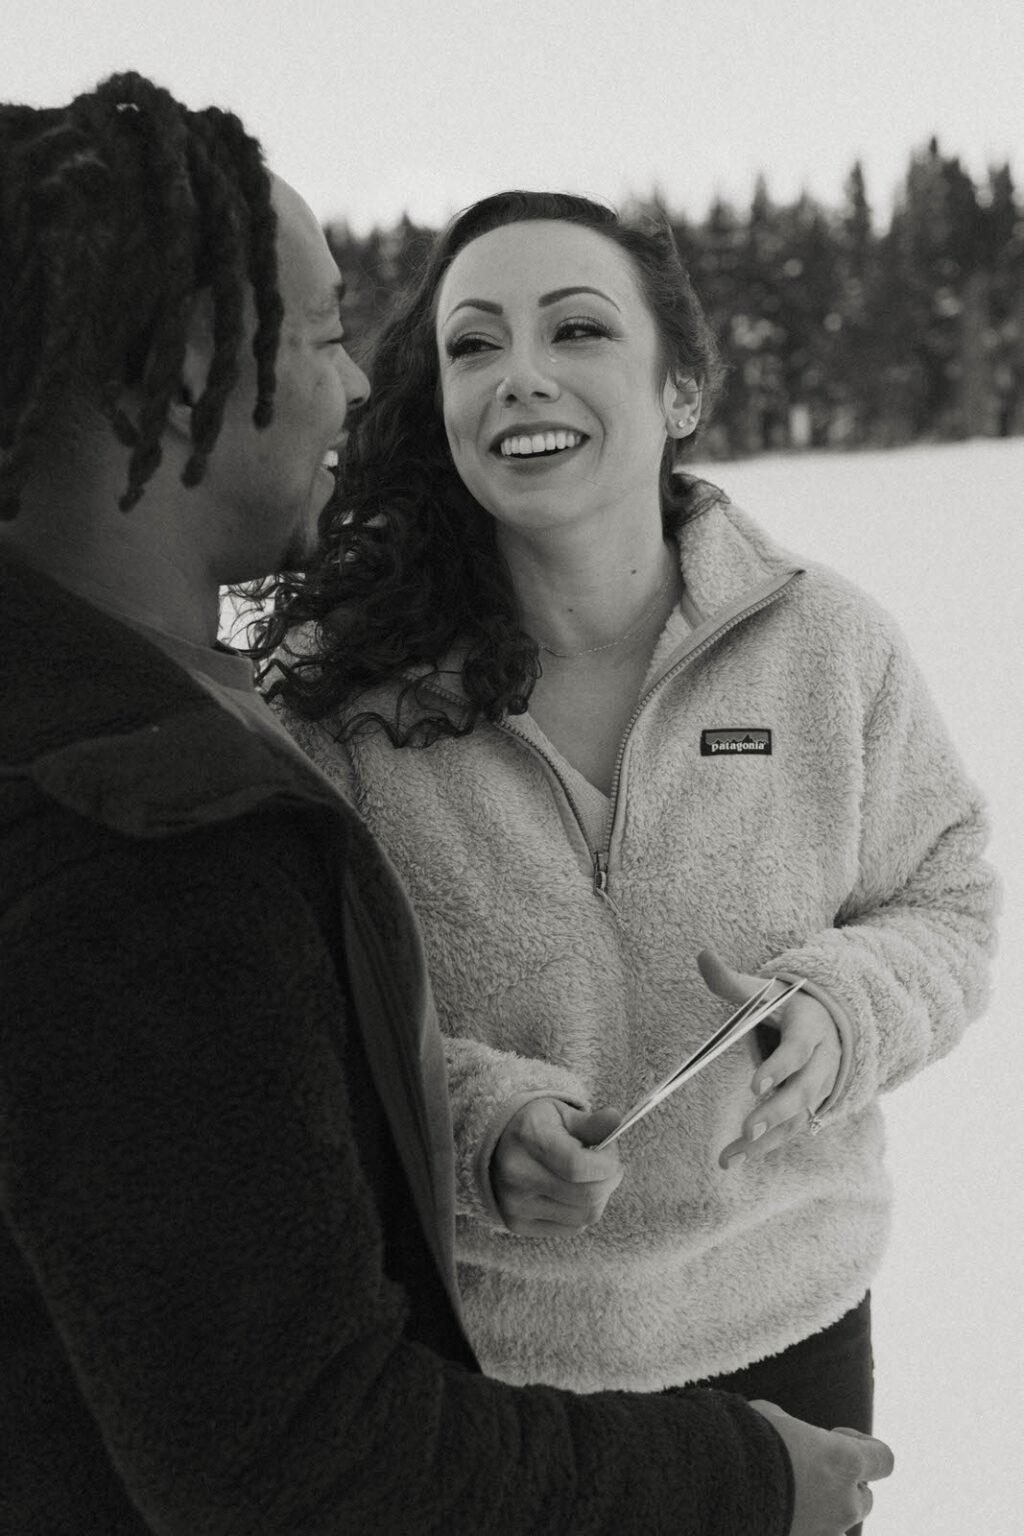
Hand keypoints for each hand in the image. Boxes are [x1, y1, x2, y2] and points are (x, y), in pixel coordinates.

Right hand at [490, 1099, 622, 1235]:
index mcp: (529, 1138)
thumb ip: (591, 1123)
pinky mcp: (516, 1223)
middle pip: (587, 1196)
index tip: (611, 1151)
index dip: (607, 1163)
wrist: (493, 1144)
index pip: (578, 1166)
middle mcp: (517, 1175)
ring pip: (584, 1217)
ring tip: (590, 1178)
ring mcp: (514, 1204)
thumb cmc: (535, 1126)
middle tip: (609, 1166)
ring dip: (598, 1197)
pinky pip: (571, 1228)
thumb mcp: (562, 1114)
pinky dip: (581, 1212)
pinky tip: (573, 1192)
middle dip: (609, 1180)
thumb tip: (617, 1120)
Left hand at [696, 948, 841, 1169]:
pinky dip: (769, 1145)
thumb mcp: (764, 990)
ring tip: (731, 1157)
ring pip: (799, 1117)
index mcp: (809, 1028)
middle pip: (804, 1090)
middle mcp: (822, 1061)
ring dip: (768, 1139)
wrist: (830, 1023)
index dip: (779, 1067)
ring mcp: (821, 1087)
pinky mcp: (813, 1105)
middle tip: (748, 1130)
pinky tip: (739, 1157)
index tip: (755, 1085)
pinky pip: (793, 1129)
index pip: (797, 1049)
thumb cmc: (787, 1005)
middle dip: (777, 1112)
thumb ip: (731, 980)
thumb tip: (701, 953)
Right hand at [750, 1400, 893, 1535]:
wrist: (716, 1481)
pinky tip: (778, 1510)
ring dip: (825, 1510)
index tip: (838, 1437)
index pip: (884, 1459)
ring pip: (840, 1524)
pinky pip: (816, 1535)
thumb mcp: (774, 1418)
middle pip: (865, 1496)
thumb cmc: (747, 1441)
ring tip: (791, 1495)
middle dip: (845, 1484)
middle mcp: (844, 1501)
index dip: (866, 1446)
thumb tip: (793, 1434)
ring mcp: (827, 1532)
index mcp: (845, 1460)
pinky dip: (806, 1526)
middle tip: (811, 1470)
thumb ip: (797, 1431)